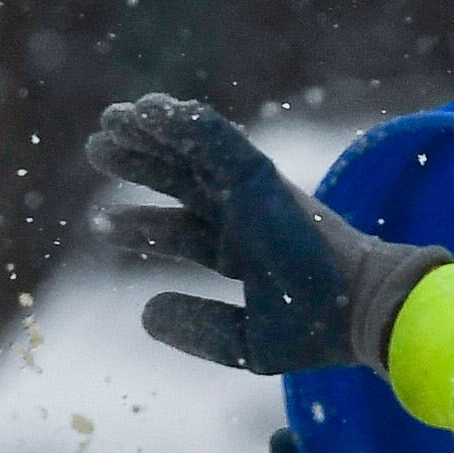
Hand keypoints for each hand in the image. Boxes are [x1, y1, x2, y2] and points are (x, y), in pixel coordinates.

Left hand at [87, 95, 449, 374]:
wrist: (357, 311)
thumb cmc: (314, 330)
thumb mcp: (247, 342)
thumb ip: (199, 328)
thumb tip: (144, 312)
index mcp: (243, 251)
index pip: (183, 230)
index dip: (140, 226)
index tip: (99, 224)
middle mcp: (246, 216)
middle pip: (181, 181)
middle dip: (139, 163)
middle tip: (97, 148)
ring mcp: (253, 194)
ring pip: (193, 151)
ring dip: (152, 132)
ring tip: (110, 120)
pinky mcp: (260, 178)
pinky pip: (215, 140)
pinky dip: (183, 123)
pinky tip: (148, 109)